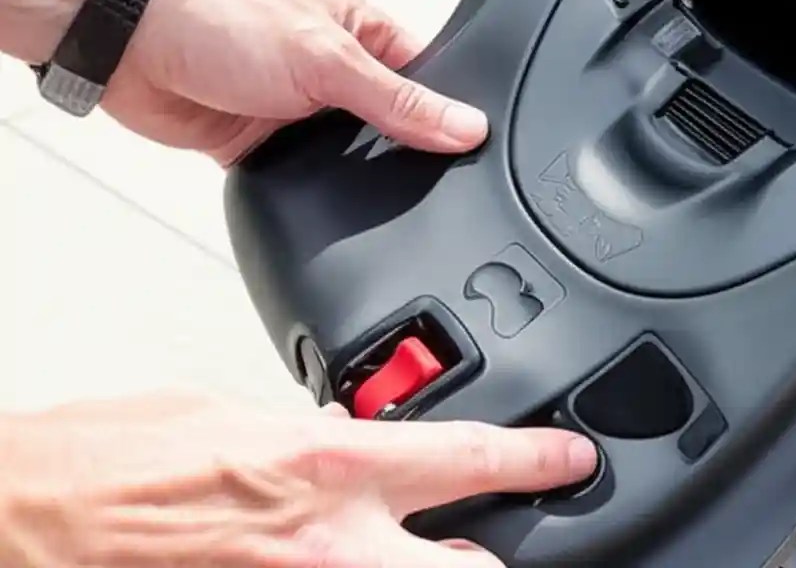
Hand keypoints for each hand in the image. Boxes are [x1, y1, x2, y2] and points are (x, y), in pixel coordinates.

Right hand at [0, 392, 597, 566]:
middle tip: (524, 538)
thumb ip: (313, 435)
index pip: (472, 458)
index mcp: (328, 465)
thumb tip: (355, 439)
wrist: (27, 517)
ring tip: (437, 558)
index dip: (538, 460)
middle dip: (506, 556)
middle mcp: (330, 545)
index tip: (570, 460)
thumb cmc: (109, 462)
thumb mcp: (233, 415)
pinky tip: (357, 567)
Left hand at [102, 0, 488, 165]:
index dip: (448, 113)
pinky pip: (303, 182)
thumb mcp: (328, 58)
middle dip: (403, 153)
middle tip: (432, 185)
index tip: (474, 150)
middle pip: (390, 125)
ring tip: (379, 199)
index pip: (424, 77)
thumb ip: (397, 101)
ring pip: (348, 160)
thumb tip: (463, 126)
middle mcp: (331, 71)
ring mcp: (296, 111)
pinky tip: (329, 207)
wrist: (127, 42)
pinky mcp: (261, 146)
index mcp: (359, 31)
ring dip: (354, 177)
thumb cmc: (218, 15)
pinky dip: (312, 195)